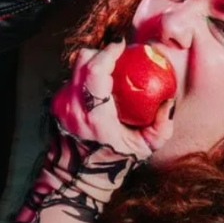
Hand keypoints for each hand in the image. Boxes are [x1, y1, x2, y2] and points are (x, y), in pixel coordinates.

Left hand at [51, 39, 174, 158]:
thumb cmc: (114, 161)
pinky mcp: (55, 104)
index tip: (122, 44)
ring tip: (109, 72)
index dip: (108, 52)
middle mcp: (73, 106)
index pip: (95, 70)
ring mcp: (61, 104)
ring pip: (75, 67)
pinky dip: (85, 77)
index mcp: (94, 115)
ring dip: (92, 64)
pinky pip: (71, 79)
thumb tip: (168, 98)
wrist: (75, 178)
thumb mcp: (145, 148)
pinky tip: (98, 87)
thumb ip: (162, 125)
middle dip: (100, 52)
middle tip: (117, 57)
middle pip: (82, 60)